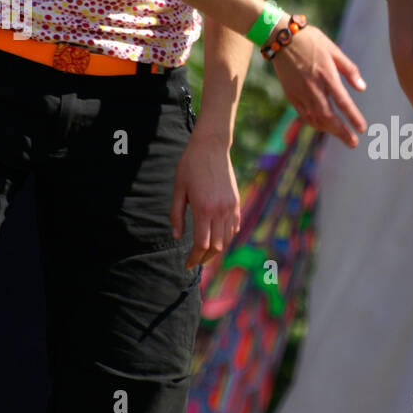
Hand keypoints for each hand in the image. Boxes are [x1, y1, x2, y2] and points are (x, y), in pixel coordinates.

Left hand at [170, 128, 241, 270]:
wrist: (211, 147)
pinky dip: (227, 237)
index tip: (187, 264)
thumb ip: (176, 215)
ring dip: (217, 250)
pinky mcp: (236, 202)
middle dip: (205, 258)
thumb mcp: (178, 190)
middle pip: (216, 246)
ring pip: (227, 239)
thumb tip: (177, 237)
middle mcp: (220, 211)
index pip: (202, 244)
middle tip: (194, 261)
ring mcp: (230, 207)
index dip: (195, 258)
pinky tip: (218, 238)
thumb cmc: (190, 166)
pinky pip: (234, 227)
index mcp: (204, 209)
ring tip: (205, 253)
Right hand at [266, 22, 367, 147]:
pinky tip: (323, 127)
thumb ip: (349, 70)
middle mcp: (313, 88)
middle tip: (353, 143)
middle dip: (342, 132)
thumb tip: (362, 88)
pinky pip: (304, 115)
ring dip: (329, 130)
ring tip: (341, 136)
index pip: (343, 102)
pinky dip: (315, 123)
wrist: (281, 38)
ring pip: (315, 119)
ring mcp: (300, 93)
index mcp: (327, 75)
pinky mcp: (291, 95)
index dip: (353, 118)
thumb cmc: (311, 41)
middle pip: (329, 117)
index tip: (362, 129)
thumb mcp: (334, 50)